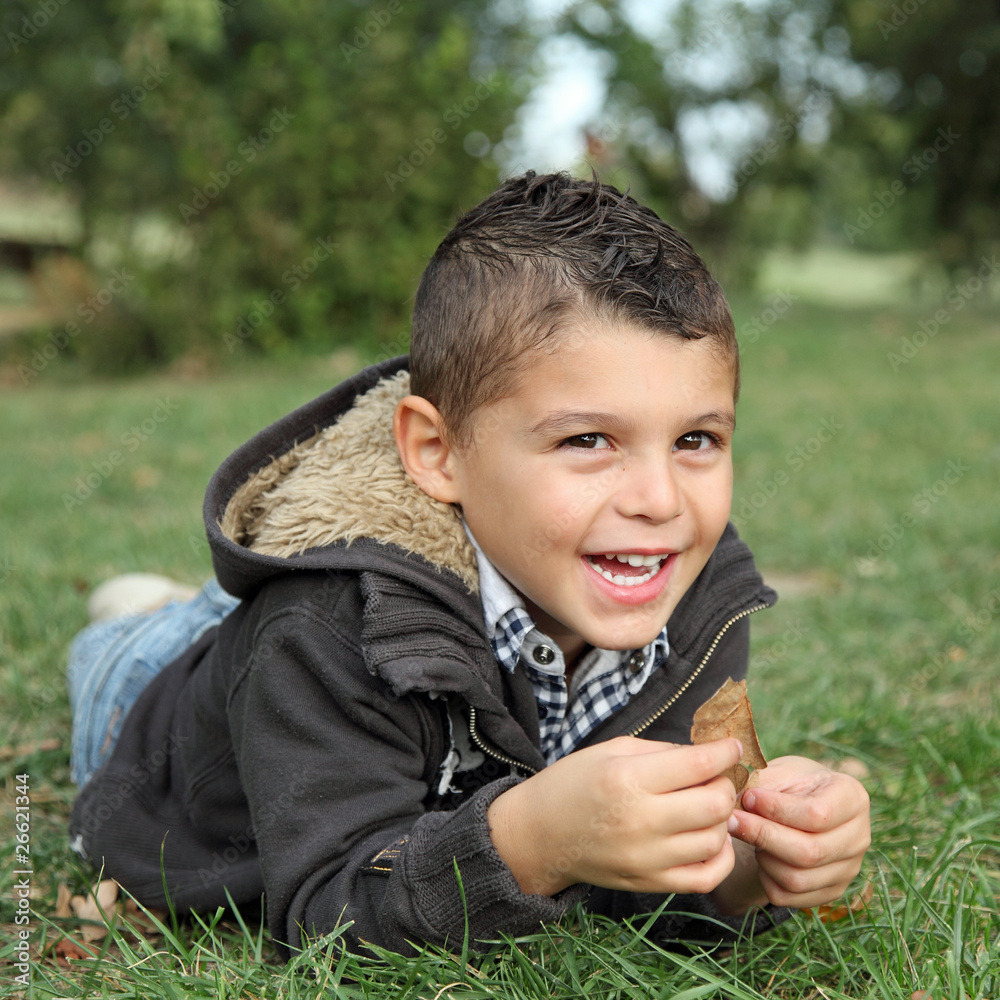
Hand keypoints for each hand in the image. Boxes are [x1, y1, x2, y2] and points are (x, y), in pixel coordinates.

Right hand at [487, 735, 741, 896]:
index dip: (725, 752)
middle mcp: (641, 821)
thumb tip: (708, 756)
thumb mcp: (612, 750)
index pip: (698, 765)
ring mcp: (646, 858)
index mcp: (628, 779)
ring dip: (722, 818)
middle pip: (715, 804)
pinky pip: (705, 876)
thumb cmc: (574, 783)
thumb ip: (663, 752)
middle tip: (716, 777)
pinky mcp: (649, 883)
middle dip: (725, 784)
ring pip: (715, 839)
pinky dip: (719, 856)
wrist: (539, 834)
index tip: (732, 746)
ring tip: (706, 805)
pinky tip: (709, 837)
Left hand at [727, 756, 870, 909]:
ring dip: (764, 857)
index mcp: (853, 798)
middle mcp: (859, 837)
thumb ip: (762, 784)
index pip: (817, 814)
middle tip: (733, 820)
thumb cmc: (792, 783)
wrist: (805, 803)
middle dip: (763, 836)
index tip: (749, 797)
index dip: (776, 809)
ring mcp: (848, 869)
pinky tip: (761, 853)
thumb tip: (730, 802)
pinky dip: (765, 877)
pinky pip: (788, 897)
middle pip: (809, 852)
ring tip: (749, 834)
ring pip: (797, 879)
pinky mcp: (831, 892)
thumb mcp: (782, 771)